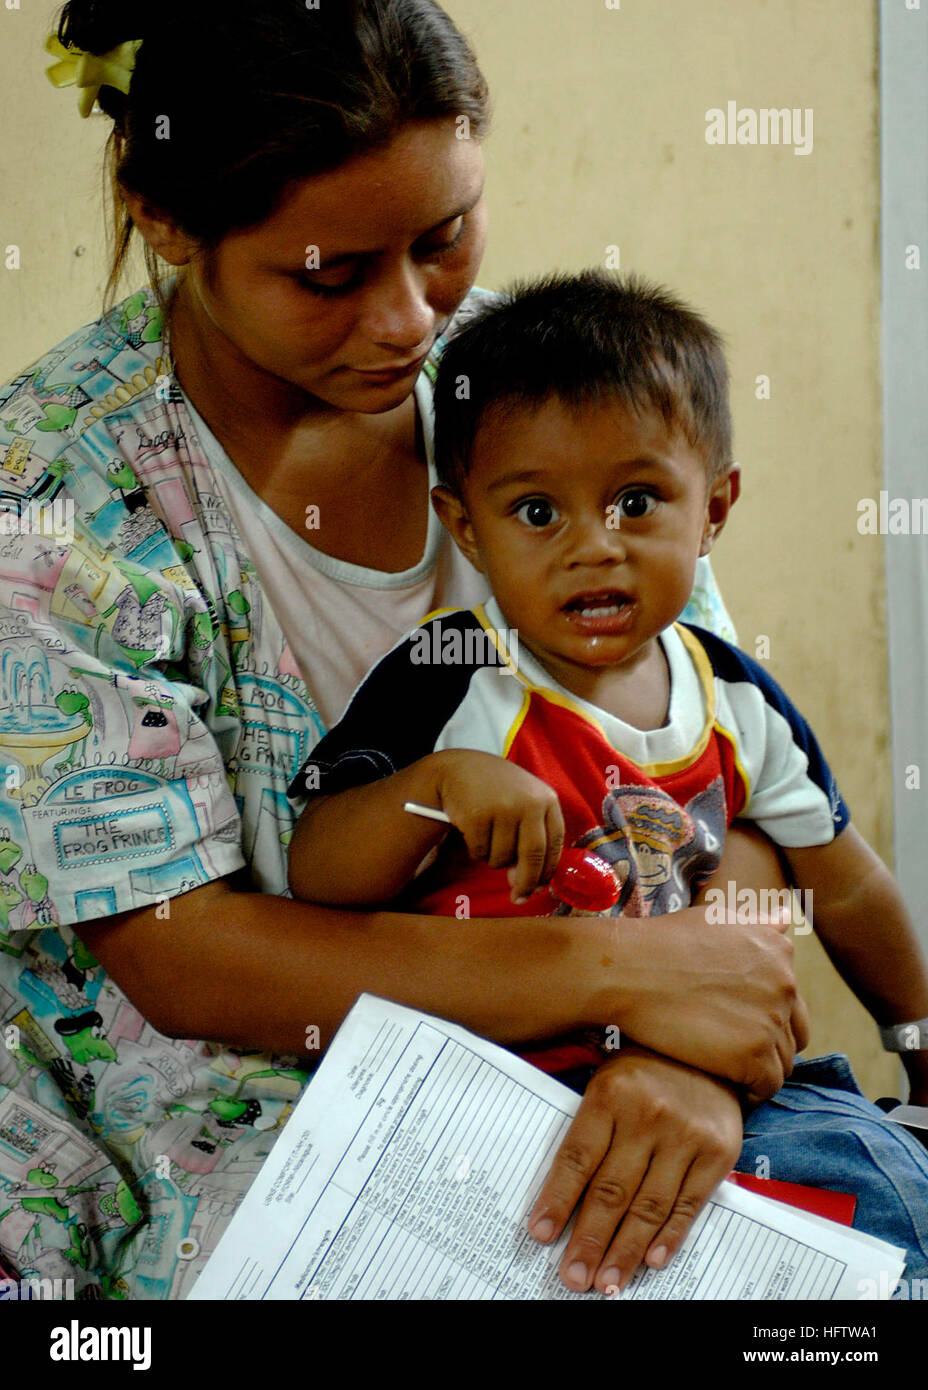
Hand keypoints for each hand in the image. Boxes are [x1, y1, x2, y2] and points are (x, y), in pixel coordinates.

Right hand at [431, 749, 564, 902]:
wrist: (461, 768)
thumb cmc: (498, 793)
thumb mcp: (523, 807)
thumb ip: (530, 842)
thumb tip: (527, 886)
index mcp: (547, 800)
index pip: (554, 846)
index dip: (546, 872)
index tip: (539, 890)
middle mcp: (528, 803)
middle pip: (533, 856)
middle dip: (525, 882)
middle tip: (518, 897)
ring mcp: (502, 808)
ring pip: (503, 858)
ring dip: (494, 860)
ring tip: (489, 839)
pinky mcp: (477, 816)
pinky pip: (480, 852)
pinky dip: (476, 851)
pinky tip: (474, 831)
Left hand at [527, 1047, 742, 1293]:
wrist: (710, 1051)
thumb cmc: (645, 1071)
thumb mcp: (607, 1082)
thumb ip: (589, 1130)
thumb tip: (562, 1195)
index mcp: (611, 1094)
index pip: (578, 1158)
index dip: (557, 1200)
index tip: (541, 1235)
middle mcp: (648, 1115)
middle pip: (611, 1190)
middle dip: (589, 1239)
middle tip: (573, 1277)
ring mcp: (686, 1135)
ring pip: (649, 1205)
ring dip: (625, 1250)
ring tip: (606, 1281)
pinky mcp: (718, 1152)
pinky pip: (689, 1204)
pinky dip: (669, 1236)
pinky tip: (651, 1261)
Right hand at [612, 906, 807, 1100]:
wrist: (626, 971)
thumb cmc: (662, 943)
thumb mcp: (715, 919)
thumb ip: (757, 924)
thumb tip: (786, 919)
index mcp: (779, 952)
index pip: (792, 1004)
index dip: (766, 1021)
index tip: (735, 1027)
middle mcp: (785, 984)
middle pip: (793, 1036)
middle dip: (767, 1047)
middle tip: (729, 1052)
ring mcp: (771, 1020)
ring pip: (782, 1064)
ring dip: (757, 1071)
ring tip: (722, 1069)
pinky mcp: (753, 1055)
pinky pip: (767, 1086)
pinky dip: (749, 1091)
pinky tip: (724, 1084)